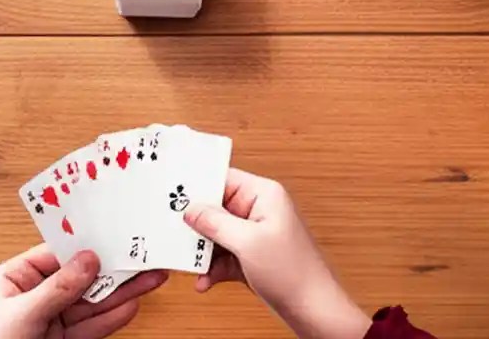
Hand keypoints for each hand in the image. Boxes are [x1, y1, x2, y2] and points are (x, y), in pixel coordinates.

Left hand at [0, 246, 166, 338]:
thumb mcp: (20, 313)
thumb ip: (56, 288)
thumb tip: (87, 260)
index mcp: (16, 278)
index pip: (58, 254)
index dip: (88, 246)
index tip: (116, 238)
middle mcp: (36, 296)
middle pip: (82, 278)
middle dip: (114, 270)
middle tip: (144, 259)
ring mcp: (51, 321)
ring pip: (92, 303)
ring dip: (121, 293)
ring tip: (150, 279)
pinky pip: (91, 327)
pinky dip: (112, 318)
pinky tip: (131, 305)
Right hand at [183, 168, 368, 338]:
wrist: (312, 309)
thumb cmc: (295, 273)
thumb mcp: (248, 243)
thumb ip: (216, 223)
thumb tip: (192, 210)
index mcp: (264, 195)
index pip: (224, 178)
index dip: (199, 187)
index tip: (176, 196)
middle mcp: (259, 211)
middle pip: (216, 208)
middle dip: (198, 224)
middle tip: (179, 234)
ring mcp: (255, 235)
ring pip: (216, 234)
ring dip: (203, 251)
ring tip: (193, 263)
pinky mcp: (250, 256)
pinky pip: (222, 255)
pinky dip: (212, 268)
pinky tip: (205, 279)